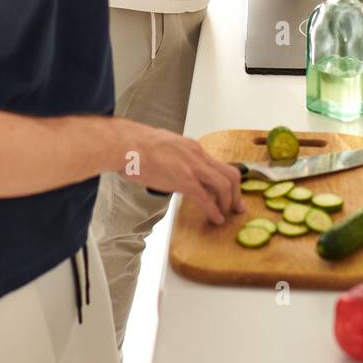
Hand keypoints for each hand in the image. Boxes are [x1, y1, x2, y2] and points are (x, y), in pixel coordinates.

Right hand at [122, 123, 245, 224]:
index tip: (229, 193)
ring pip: (225, 185)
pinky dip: (214, 211)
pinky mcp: (183, 179)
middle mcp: (197, 155)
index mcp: (192, 147)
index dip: (227, 182)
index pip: (218, 164)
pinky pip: (206, 198)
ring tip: (225, 215)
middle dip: (236, 193)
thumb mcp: (162, 147)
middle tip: (236, 207)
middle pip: (231, 174)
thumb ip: (173, 159)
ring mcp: (192, 167)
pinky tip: (215, 219)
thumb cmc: (136, 146)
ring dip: (228, 203)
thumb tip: (170, 170)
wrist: (125, 144)